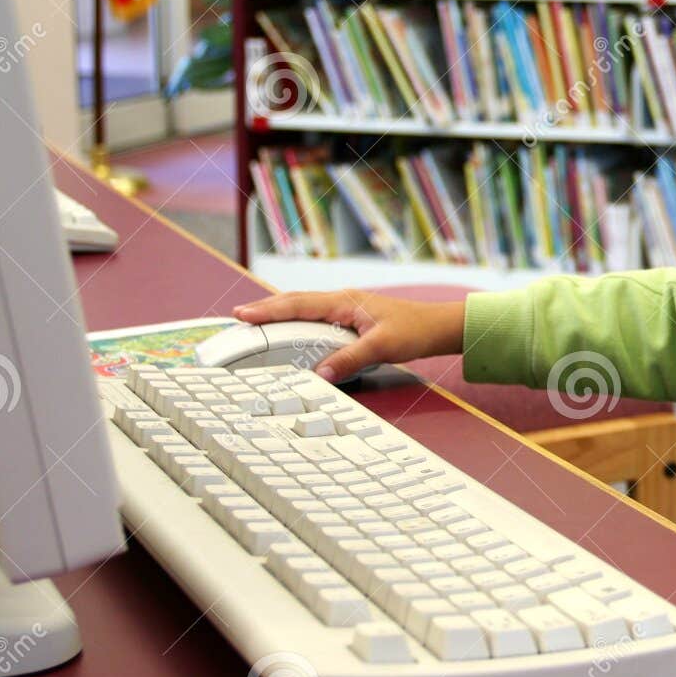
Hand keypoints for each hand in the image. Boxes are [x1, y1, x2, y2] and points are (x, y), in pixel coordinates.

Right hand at [231, 289, 464, 381]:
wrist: (439, 327)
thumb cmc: (415, 330)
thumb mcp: (382, 347)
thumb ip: (349, 359)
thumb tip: (320, 374)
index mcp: (344, 302)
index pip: (298, 304)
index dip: (268, 310)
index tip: (241, 315)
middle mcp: (342, 302)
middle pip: (294, 303)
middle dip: (264, 310)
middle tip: (236, 320)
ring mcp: (346, 310)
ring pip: (304, 309)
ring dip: (279, 316)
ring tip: (253, 326)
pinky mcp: (351, 320)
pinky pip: (315, 319)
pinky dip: (296, 324)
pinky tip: (289, 333)